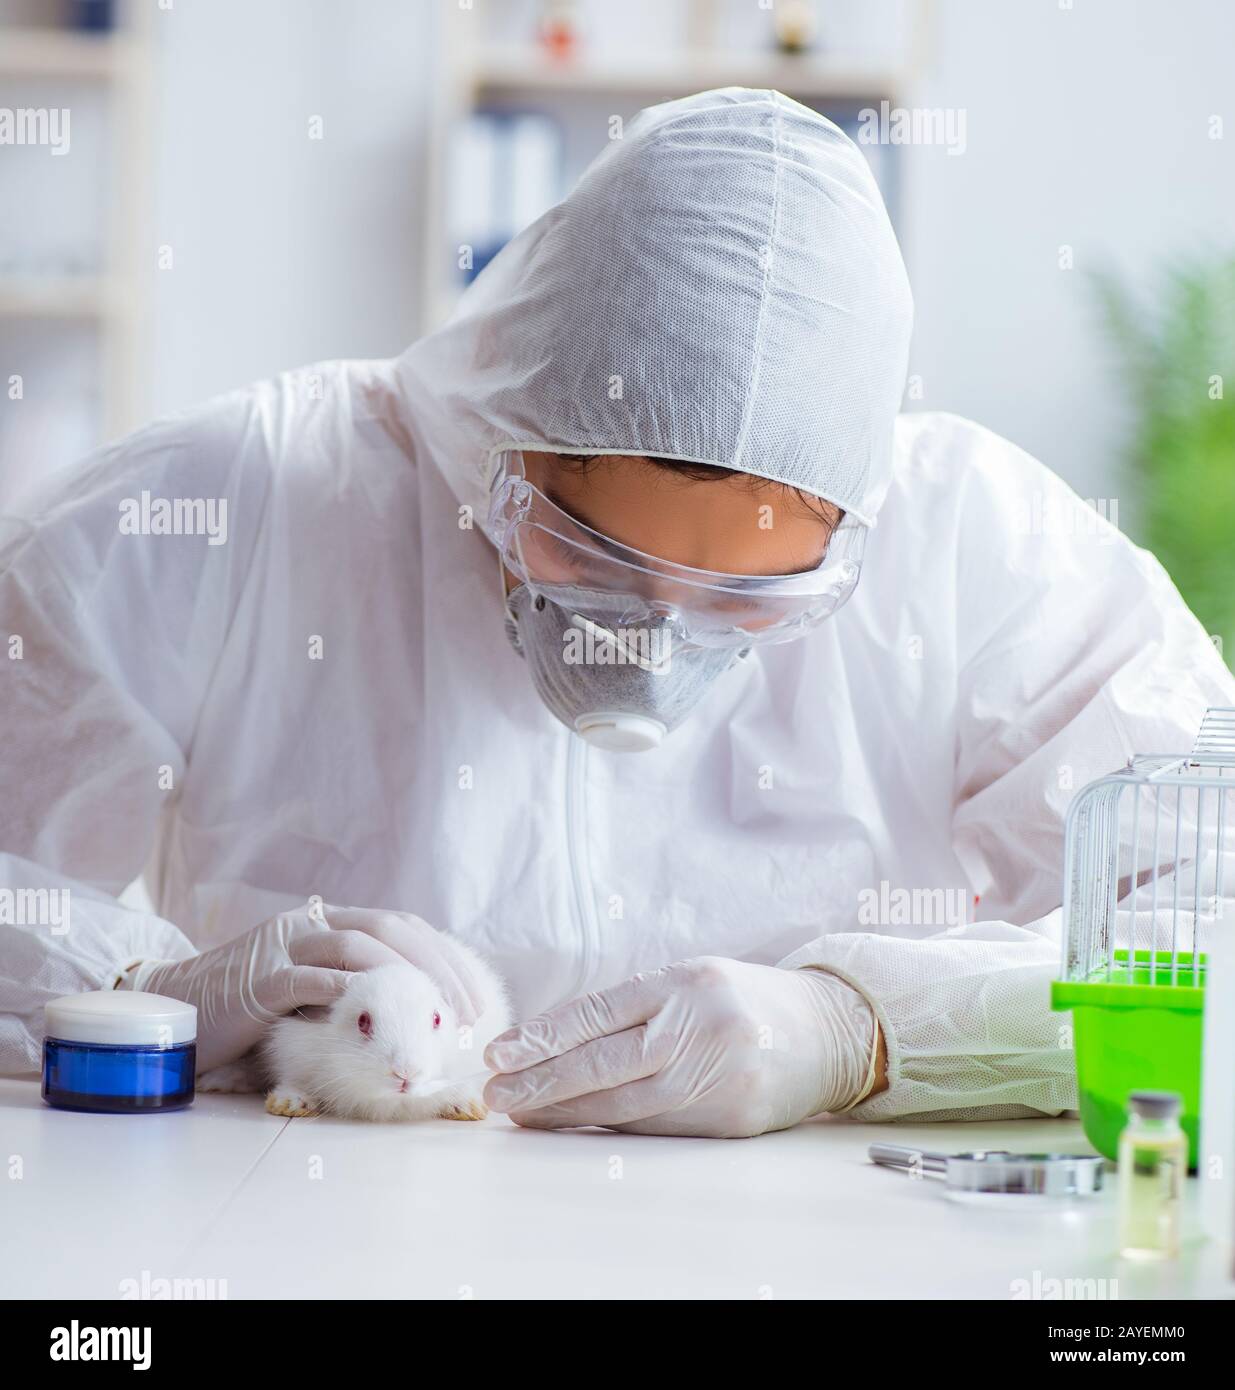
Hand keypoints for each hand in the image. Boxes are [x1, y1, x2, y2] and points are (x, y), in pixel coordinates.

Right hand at [120, 902, 487, 1071]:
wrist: (172, 1007)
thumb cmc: (248, 1008)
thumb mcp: (309, 990)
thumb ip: (350, 984)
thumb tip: (419, 1011)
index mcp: (326, 922)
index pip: (401, 925)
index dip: (445, 956)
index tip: (478, 995)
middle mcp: (308, 925)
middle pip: (388, 928)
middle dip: (437, 967)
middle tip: (469, 1010)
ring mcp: (282, 948)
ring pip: (354, 945)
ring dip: (403, 979)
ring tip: (436, 1015)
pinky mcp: (258, 981)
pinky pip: (308, 979)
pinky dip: (346, 990)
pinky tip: (378, 1011)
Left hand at [483, 956, 878, 1137]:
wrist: (828, 1030)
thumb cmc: (741, 1000)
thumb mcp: (691, 980)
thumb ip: (634, 1007)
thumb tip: (552, 1042)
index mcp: (686, 982)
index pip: (600, 1012)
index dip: (544, 1035)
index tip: (499, 1054)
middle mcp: (701, 1028)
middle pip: (606, 1063)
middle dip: (543, 1082)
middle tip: (497, 1095)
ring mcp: (718, 1076)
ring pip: (625, 1104)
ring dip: (567, 1112)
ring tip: (524, 1114)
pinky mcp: (730, 1119)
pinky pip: (655, 1126)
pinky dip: (610, 1125)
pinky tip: (575, 1124)